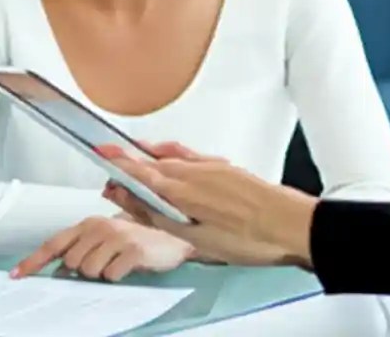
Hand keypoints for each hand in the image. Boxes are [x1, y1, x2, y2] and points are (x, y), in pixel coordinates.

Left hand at [11, 215, 193, 281]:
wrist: (171, 237)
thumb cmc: (134, 241)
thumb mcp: (104, 242)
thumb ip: (80, 252)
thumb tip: (59, 272)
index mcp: (88, 224)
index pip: (54, 243)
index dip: (34, 260)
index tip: (16, 275)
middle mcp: (99, 227)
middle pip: (72, 263)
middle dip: (83, 271)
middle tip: (103, 264)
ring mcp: (116, 237)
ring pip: (89, 271)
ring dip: (101, 275)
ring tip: (117, 264)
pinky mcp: (132, 249)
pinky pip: (111, 275)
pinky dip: (117, 277)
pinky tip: (128, 267)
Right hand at [99, 144, 317, 267]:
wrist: (291, 225)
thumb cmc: (249, 237)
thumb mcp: (194, 237)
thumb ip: (155, 214)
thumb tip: (125, 197)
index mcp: (181, 190)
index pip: (139, 170)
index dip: (115, 162)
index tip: (97, 153)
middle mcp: (193, 172)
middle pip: (150, 161)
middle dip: (126, 160)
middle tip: (108, 161)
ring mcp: (210, 167)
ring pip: (168, 156)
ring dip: (146, 155)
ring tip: (131, 153)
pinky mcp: (225, 167)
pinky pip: (189, 153)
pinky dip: (172, 152)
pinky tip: (169, 153)